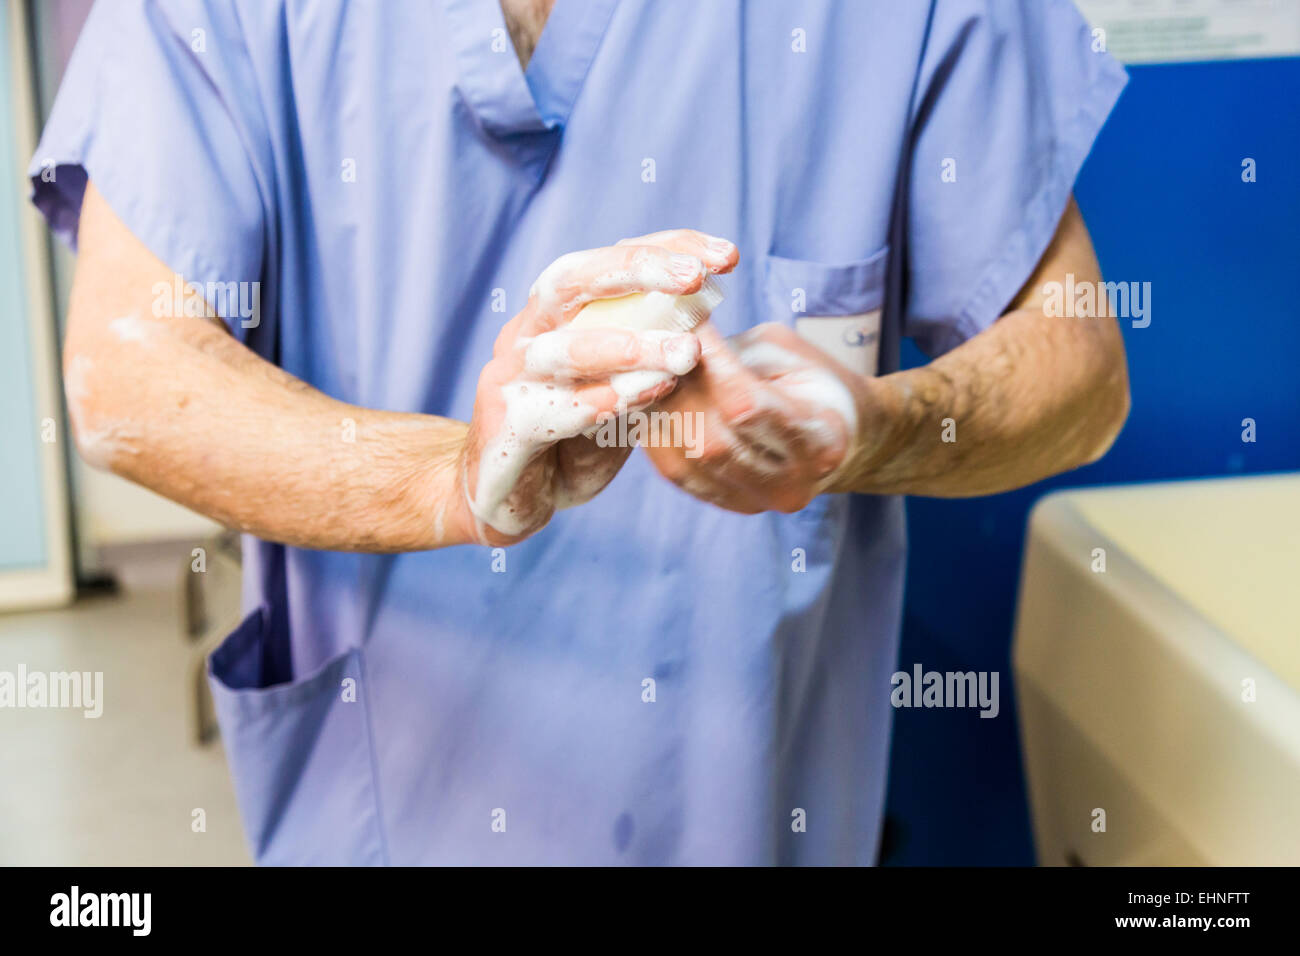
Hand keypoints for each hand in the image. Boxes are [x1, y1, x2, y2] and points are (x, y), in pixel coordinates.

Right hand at [455, 240, 725, 545]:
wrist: (504, 499)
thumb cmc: (570, 440)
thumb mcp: (620, 391)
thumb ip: (648, 359)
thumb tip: (705, 317)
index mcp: (554, 316)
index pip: (607, 262)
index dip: (665, 249)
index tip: (725, 255)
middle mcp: (526, 336)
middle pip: (571, 280)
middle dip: (637, 269)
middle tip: (695, 277)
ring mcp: (510, 381)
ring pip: (564, 348)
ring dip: (630, 347)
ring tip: (686, 354)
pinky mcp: (507, 431)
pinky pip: (556, 410)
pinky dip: (604, 401)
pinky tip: (651, 396)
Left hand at [643, 322, 868, 512]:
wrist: (836, 436)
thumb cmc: (811, 382)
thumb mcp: (787, 353)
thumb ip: (737, 354)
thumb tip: (675, 346)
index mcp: (822, 440)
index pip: (746, 406)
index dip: (709, 364)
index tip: (688, 327)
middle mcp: (791, 484)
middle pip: (710, 442)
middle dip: (678, 391)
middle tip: (660, 350)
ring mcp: (758, 502)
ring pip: (686, 462)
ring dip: (661, 413)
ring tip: (653, 373)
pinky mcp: (728, 504)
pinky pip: (677, 473)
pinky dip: (657, 434)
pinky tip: (653, 402)